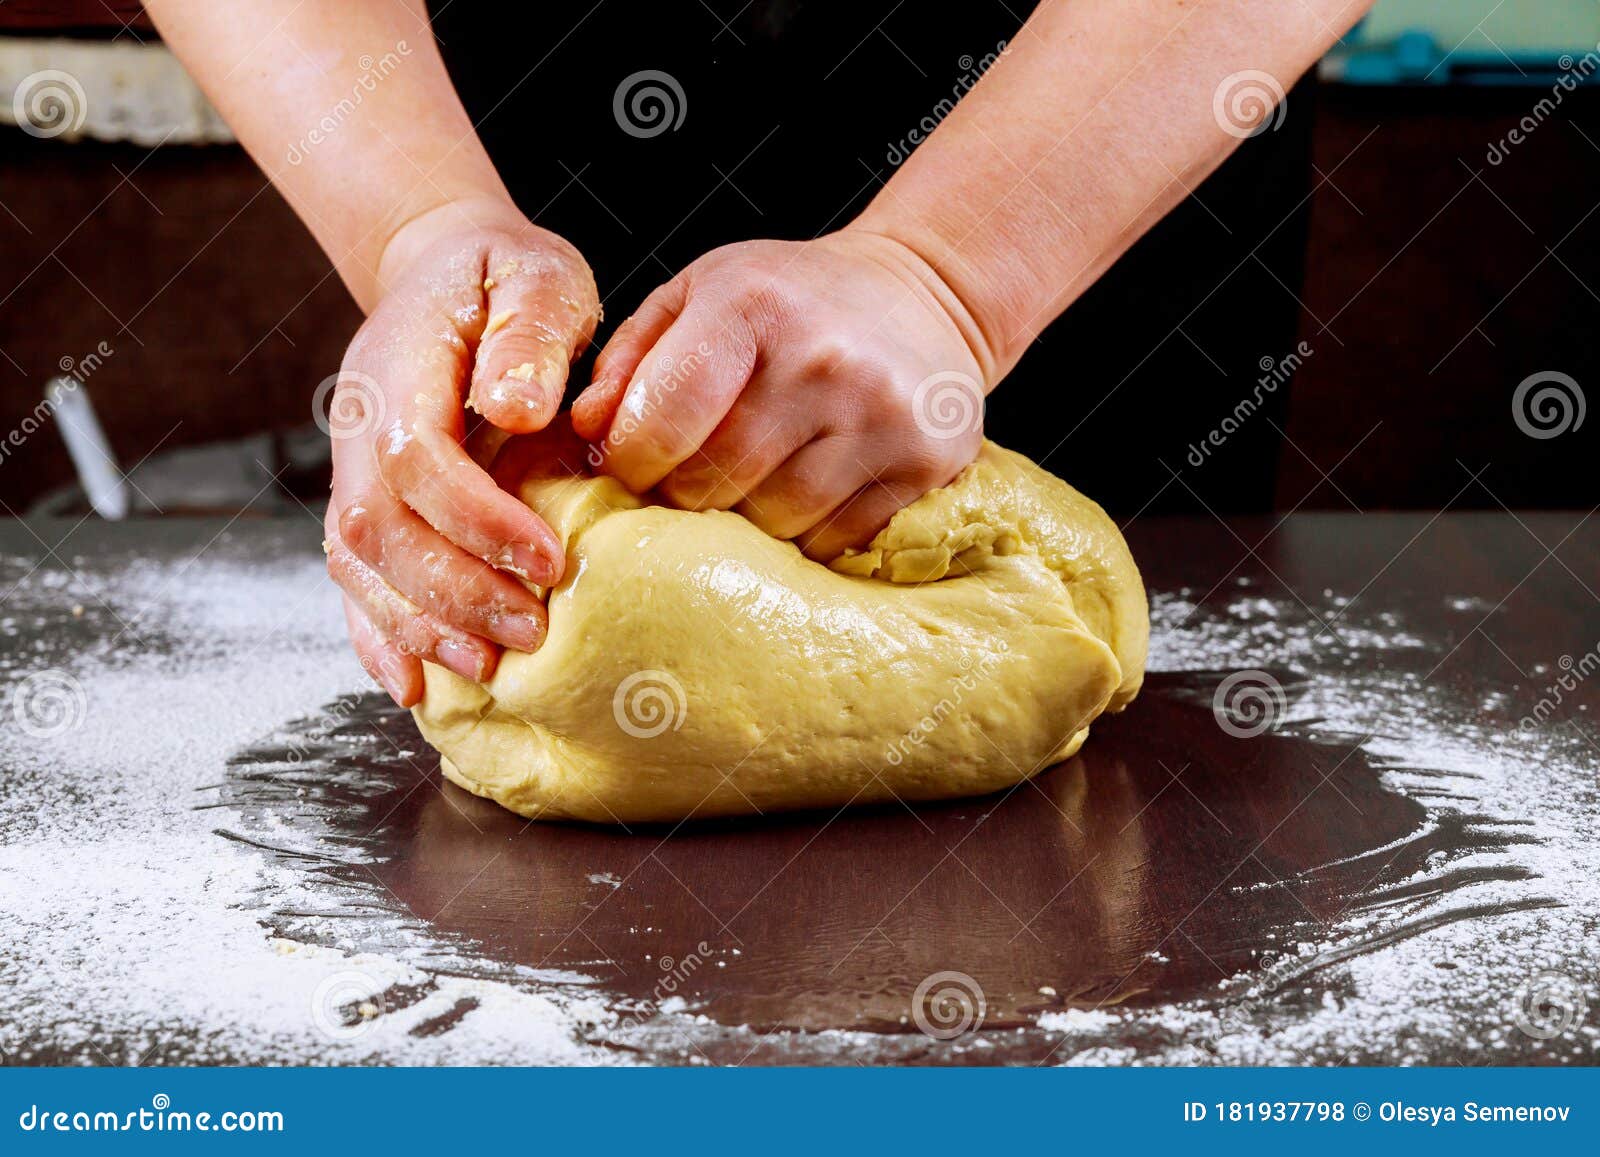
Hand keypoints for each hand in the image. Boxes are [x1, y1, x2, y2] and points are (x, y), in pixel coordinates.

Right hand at [323, 200, 598, 706]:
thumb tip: (515, 410)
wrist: (448, 274)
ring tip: (493, 670)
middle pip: (378, 528)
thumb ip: (531, 334)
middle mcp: (357, 426)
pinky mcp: (365, 504)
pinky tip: (416, 685)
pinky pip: (353, 581)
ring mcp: (352, 469)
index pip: (417, 460)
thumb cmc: (508, 279)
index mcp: (395, 369)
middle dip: (453, 591)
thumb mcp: (537, 277)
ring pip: (359, 567)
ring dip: (421, 627)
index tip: (552, 559)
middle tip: (534, 631)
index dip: (478, 520)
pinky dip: (380, 636)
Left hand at [571, 228, 992, 560]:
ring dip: (746, 520)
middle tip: (687, 482)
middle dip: (683, 495)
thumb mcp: (701, 294)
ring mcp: (880, 417)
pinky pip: (833, 540)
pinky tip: (809, 491)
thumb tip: (585, 435)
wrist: (928, 297)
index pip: (663, 420)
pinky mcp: (923, 464)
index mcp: (752, 306)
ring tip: (752, 483)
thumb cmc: (793, 301)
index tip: (631, 467)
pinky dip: (807, 534)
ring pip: (773, 522)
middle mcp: (823, 360)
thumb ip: (632, 358)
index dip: (630, 463)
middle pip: (714, 483)